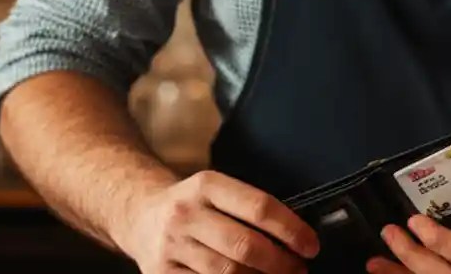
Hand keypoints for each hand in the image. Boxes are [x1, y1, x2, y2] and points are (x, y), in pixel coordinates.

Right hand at [116, 170, 320, 273]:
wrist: (139, 215)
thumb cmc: (193, 206)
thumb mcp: (216, 191)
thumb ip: (249, 209)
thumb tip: (296, 237)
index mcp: (207, 185)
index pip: (259, 207)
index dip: (291, 229)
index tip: (311, 246)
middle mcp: (186, 214)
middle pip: (245, 245)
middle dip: (281, 263)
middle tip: (299, 270)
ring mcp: (171, 247)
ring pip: (227, 273)